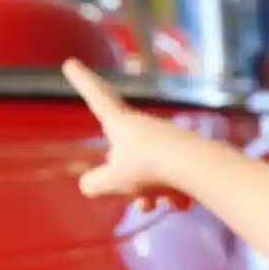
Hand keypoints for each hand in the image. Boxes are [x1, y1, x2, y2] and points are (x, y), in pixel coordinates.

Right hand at [63, 58, 192, 211]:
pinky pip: (172, 176)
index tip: (71, 63)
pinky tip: (179, 204)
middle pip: (124, 149)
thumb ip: (93, 183)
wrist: (197, 168)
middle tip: (128, 189)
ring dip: (148, 191)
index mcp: (120, 122)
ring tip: (151, 206)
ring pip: (148, 168)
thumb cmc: (146, 167)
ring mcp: (166, 138)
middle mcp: (143, 126)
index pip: (96, 97)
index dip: (83, 81)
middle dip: (123, 176)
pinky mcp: (187, 153)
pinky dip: (172, 192)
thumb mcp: (110, 180)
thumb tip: (90, 185)